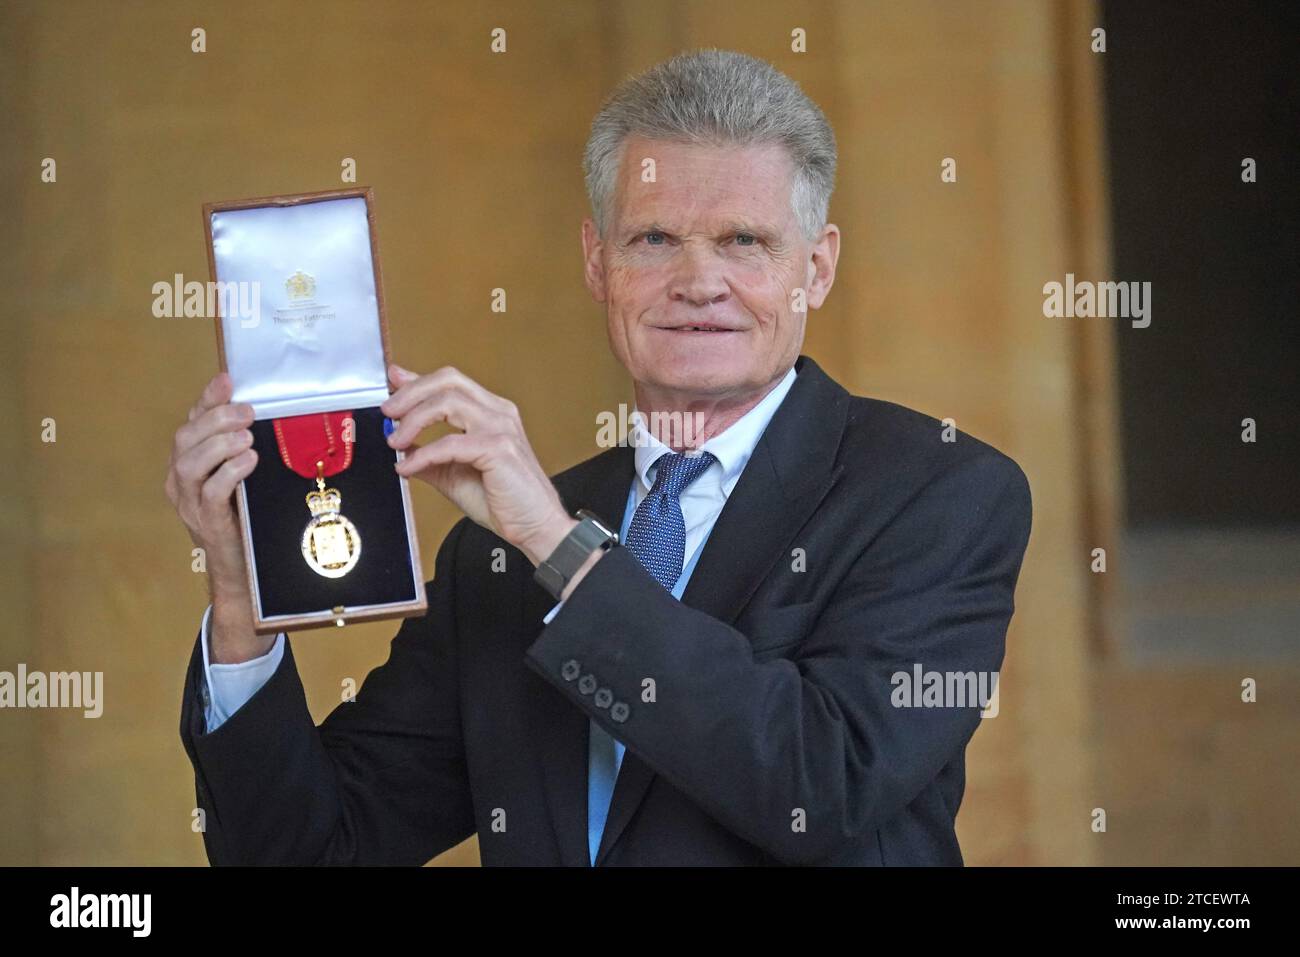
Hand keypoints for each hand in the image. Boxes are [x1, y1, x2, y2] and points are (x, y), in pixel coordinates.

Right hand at [164, 373, 270, 661]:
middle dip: (215, 418)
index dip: (207, 399)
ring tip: (247, 435)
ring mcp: (191, 505)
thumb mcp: (247, 478)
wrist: (245, 574)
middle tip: (246, 411)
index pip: (191, 422)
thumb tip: (273, 413)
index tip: (228, 380)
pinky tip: (249, 460)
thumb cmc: (250, 519)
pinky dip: (228, 472)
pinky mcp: (207, 525)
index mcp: (188, 464)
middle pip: (185, 439)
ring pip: (189, 464)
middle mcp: (182, 482)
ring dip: (218, 444)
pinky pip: (210, 494)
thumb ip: (249, 449)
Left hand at [381, 364, 575, 565]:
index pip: (451, 383)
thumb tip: (400, 446)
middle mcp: (498, 413)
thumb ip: (429, 456)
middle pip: (448, 381)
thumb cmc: (504, 502)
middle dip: (411, 393)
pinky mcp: (499, 449)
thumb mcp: (454, 474)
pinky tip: (409, 466)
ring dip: (414, 419)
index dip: (417, 379)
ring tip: (395, 441)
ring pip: (448, 402)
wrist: (535, 527)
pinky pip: (450, 443)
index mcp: (491, 413)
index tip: (393, 379)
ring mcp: (501, 428)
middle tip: (388, 412)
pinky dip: (424, 454)